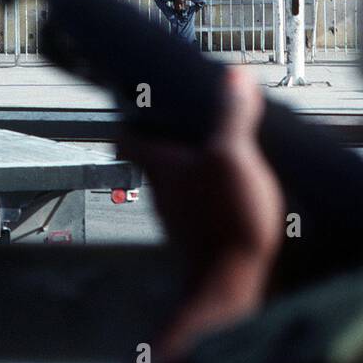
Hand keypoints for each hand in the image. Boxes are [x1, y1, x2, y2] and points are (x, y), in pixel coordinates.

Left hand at [119, 67, 284, 348]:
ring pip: (175, 181)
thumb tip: (234, 76)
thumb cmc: (226, 219)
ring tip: (217, 148)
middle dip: (167, 138)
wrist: (232, 286)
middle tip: (186, 119)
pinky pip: (199, 204)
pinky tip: (235, 189)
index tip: (135, 103)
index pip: (126, 138)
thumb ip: (231, 115)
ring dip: (191, 164)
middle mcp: (163, 190)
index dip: (128, 118)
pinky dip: (210, 192)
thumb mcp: (232, 156)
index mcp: (161, 164)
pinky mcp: (200, 236)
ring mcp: (180, 216)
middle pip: (152, 158)